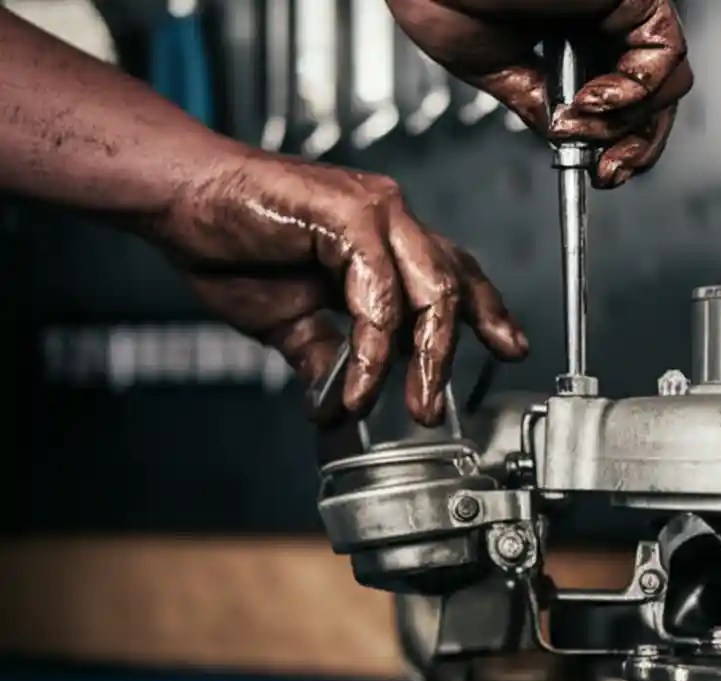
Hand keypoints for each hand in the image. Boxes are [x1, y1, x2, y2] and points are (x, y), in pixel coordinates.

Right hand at [156, 150, 527, 425]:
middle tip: (434, 408)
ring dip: (425, 356)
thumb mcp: (291, 321)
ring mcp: (375, 211)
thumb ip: (328, 356)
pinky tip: (360, 380)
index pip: (456, 275)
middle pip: (455, 287)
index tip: (511, 350)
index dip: (488, 313)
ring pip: (431, 289)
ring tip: (411, 404)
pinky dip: (374, 344)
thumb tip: (340, 405)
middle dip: (453, 353)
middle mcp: (392, 220)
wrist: (178, 202)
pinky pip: (379, 290)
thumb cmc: (230, 247)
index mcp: (387, 241)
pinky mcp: (348, 213)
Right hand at [387, 0, 693, 187]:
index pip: (630, 94)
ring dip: (626, 120)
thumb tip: (572, 142)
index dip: (624, 140)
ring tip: (577, 123)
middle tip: (607, 172)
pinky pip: (664, 54)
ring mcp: (621, 3)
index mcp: (576, 29)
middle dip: (637, 143)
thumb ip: (543, 105)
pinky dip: (634, 91)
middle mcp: (605, 14)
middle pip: (660, 92)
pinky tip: (593, 99)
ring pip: (669, 79)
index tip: (605, 172)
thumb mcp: (499, 71)